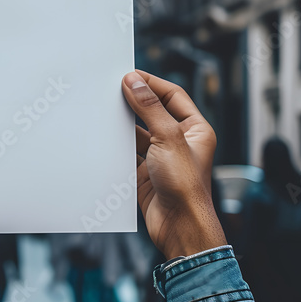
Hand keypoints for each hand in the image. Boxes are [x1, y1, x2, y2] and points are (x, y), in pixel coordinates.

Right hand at [121, 71, 226, 259]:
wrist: (179, 226)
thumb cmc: (186, 186)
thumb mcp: (168, 138)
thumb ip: (149, 108)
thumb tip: (134, 82)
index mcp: (196, 129)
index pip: (173, 96)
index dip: (151, 83)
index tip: (128, 75)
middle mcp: (180, 142)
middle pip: (154, 112)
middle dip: (134, 102)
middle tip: (112, 91)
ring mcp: (162, 158)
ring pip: (139, 133)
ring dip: (124, 125)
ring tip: (105, 113)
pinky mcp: (146, 173)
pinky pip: (129, 153)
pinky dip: (117, 146)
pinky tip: (105, 139)